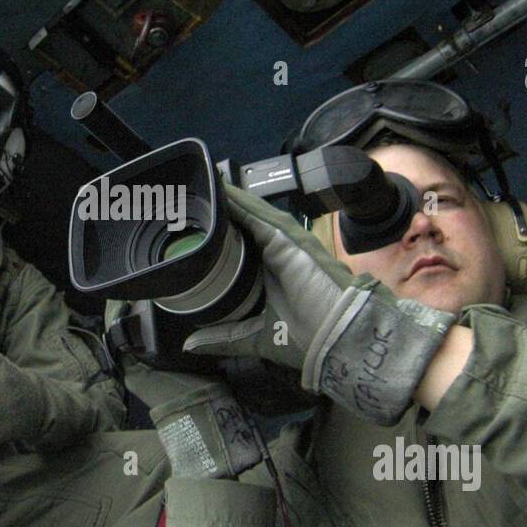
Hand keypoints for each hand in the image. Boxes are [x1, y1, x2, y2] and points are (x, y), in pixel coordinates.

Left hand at [184, 184, 455, 425]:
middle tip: (191, 194)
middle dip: (222, 210)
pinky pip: (260, 215)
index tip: (193, 223)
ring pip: (251, 214)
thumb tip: (189, 344)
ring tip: (203, 183)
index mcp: (269, 273)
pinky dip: (241, 202)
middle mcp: (276, 253)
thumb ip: (222, 338)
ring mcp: (285, 243)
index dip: (221, 232)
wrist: (337, 341)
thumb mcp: (251, 339)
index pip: (241, 245)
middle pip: (245, 224)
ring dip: (228, 199)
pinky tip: (222, 189)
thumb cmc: (305, 339)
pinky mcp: (289, 239)